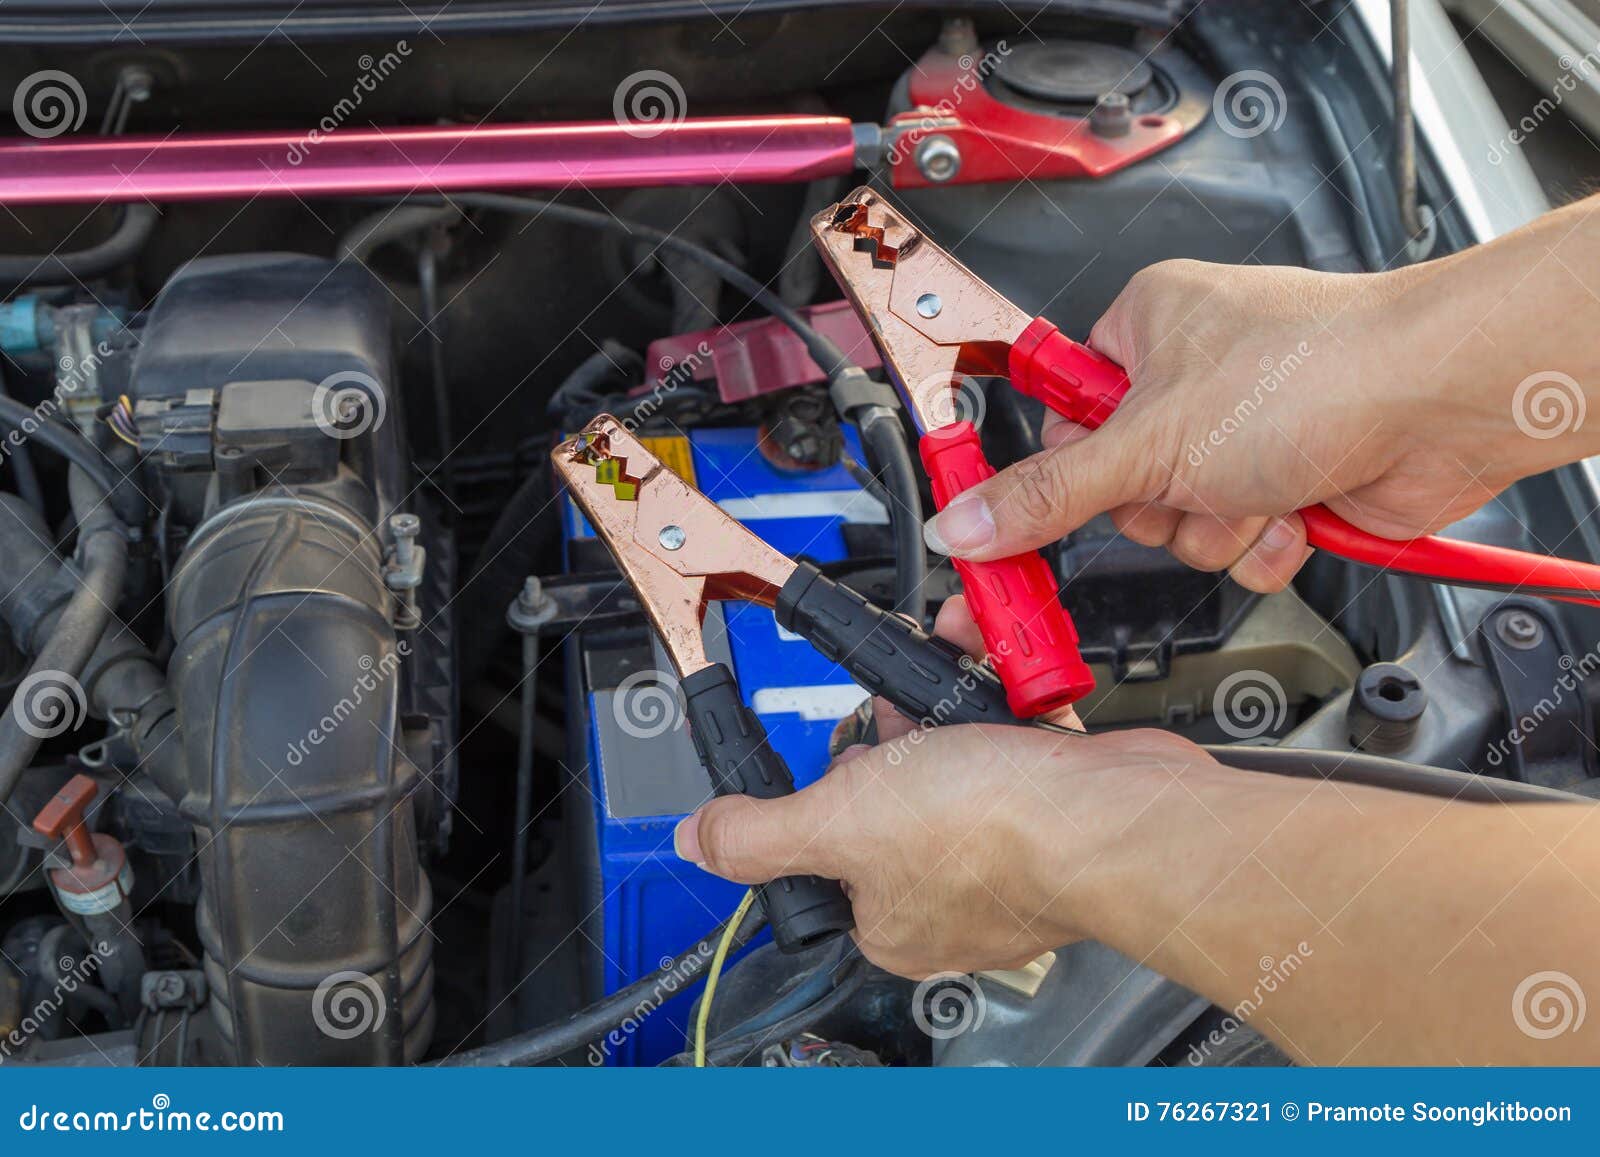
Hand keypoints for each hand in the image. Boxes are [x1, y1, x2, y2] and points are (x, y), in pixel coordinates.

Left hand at [673, 597, 1218, 978]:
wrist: (1119, 812)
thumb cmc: (998, 837)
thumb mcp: (839, 821)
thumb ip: (759, 834)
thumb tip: (698, 842)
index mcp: (887, 918)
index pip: (825, 856)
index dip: (823, 797)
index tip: (835, 760)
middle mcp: (947, 892)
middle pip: (888, 795)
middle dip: (888, 734)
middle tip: (893, 715)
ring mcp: (1006, 846)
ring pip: (949, 756)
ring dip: (938, 702)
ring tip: (938, 675)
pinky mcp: (1050, 802)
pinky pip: (1005, 736)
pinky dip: (994, 695)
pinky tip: (987, 668)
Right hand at [922, 257, 1587, 591]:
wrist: (1443, 403)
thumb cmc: (1318, 371)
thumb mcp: (1149, 441)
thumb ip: (1050, 493)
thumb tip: (968, 522)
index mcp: (1146, 329)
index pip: (1062, 414)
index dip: (1058, 467)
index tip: (1036, 505)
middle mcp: (1196, 379)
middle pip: (1122, 487)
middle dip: (1160, 506)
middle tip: (1184, 482)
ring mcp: (1248, 433)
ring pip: (1184, 526)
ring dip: (1218, 526)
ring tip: (1257, 486)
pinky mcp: (1293, 481)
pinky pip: (1241, 545)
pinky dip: (1266, 542)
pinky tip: (1296, 509)